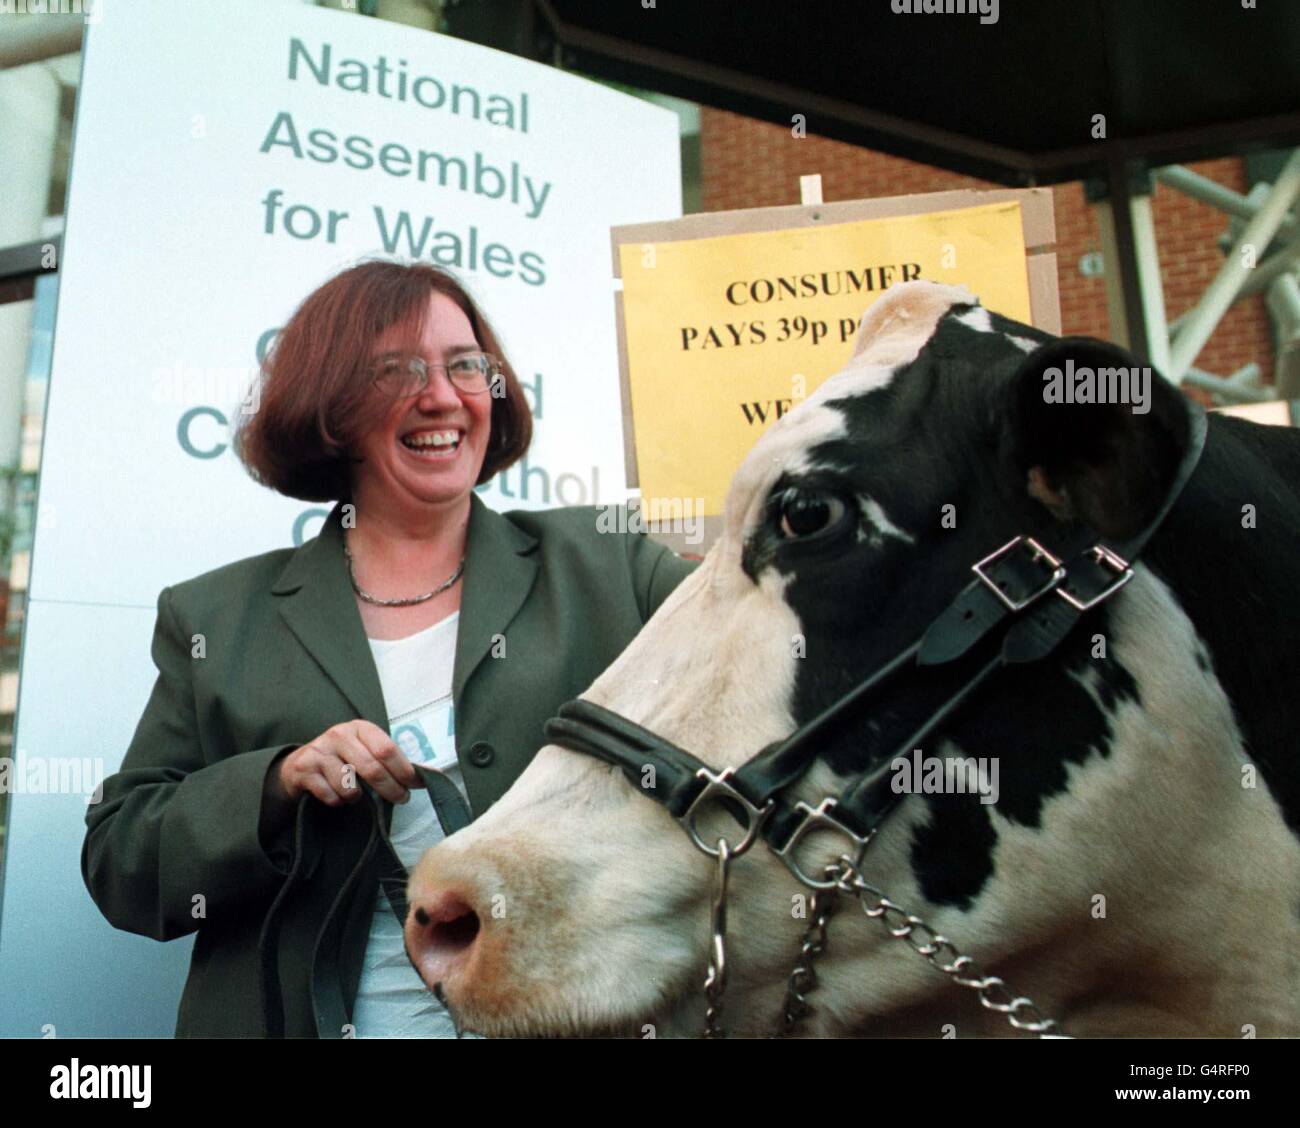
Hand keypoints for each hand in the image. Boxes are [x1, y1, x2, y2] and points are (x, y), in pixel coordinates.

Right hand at [272, 720, 420, 807]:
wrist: (300, 766)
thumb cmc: (343, 759)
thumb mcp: (366, 751)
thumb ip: (393, 761)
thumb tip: (430, 774)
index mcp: (360, 728)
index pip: (387, 749)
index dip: (404, 770)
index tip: (416, 785)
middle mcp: (339, 735)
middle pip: (372, 768)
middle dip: (391, 788)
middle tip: (401, 799)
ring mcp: (319, 751)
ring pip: (349, 785)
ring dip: (357, 797)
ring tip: (356, 794)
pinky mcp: (303, 770)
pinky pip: (330, 795)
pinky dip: (338, 801)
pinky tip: (336, 794)